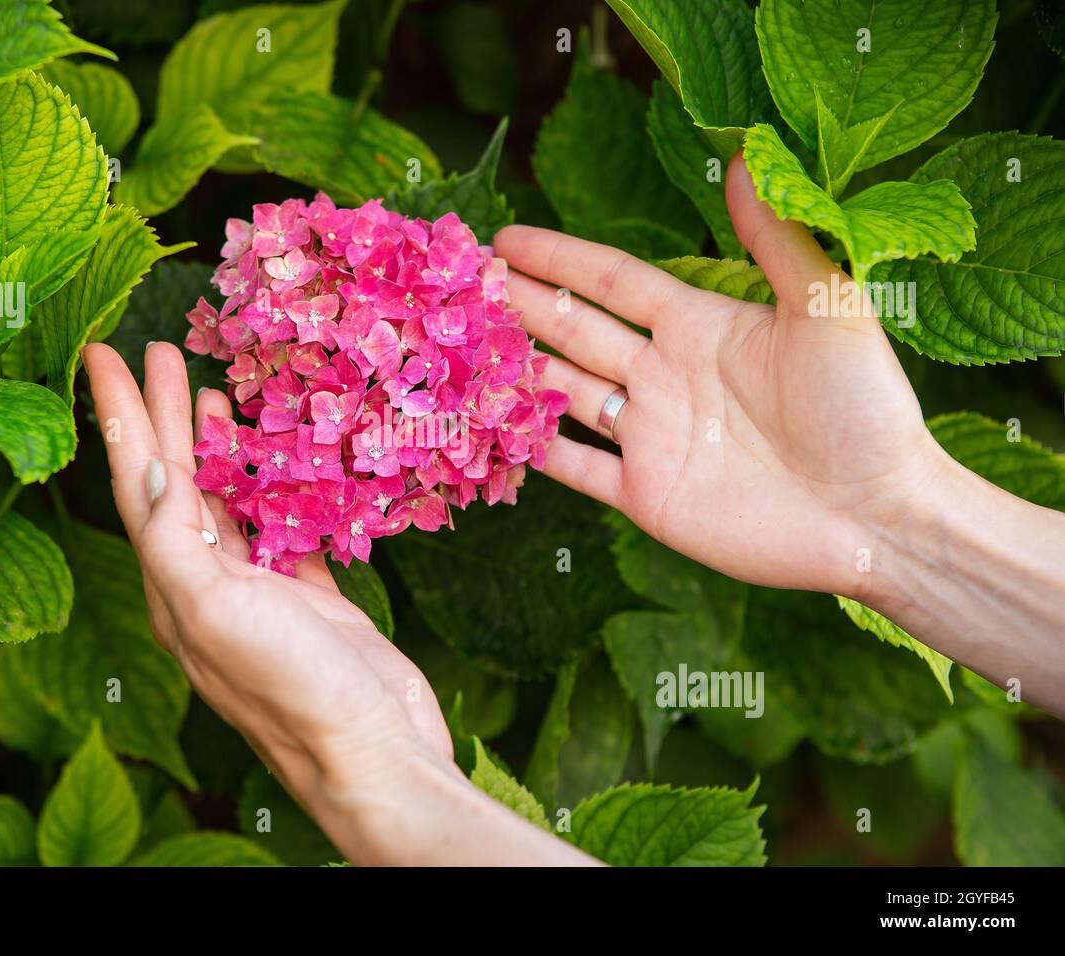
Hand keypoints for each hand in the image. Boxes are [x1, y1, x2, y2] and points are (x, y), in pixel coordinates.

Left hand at [81, 341, 594, 864]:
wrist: (373, 753)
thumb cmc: (292, 685)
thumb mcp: (214, 609)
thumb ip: (174, 541)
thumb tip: (146, 471)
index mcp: (173, 587)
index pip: (136, 483)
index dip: (119, 416)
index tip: (101, 352)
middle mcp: (207, 587)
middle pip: (177, 484)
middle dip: (164, 416)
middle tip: (159, 349)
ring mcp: (260, 596)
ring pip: (228, 505)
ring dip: (215, 450)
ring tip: (213, 393)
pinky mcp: (311, 604)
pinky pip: (285, 532)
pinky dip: (277, 493)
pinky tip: (280, 466)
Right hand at [497, 154, 1064, 715]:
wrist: (877, 516)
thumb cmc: (863, 407)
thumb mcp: (826, 308)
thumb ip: (775, 237)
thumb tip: (745, 155)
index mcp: (700, 326)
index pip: (611, 282)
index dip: (559, 257)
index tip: (505, 238)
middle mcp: (664, 377)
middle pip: (574, 330)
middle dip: (520, 304)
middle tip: (463, 281)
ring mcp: (650, 437)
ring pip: (563, 392)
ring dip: (515, 368)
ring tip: (459, 345)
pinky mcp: (646, 495)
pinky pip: (575, 467)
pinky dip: (532, 449)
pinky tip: (490, 429)